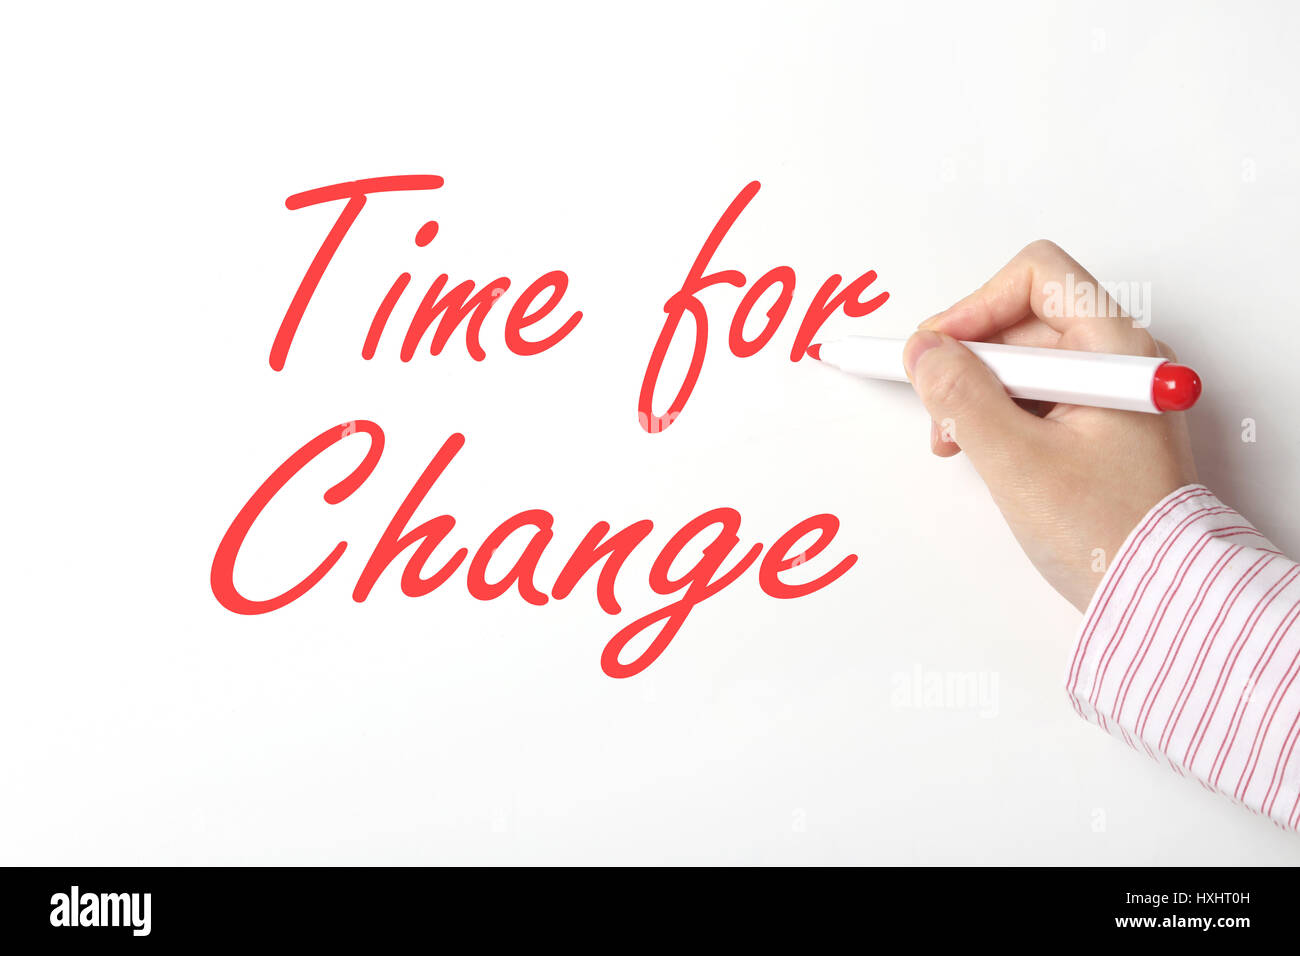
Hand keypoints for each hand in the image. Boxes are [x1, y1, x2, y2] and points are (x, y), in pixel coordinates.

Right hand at [904, 240, 1197, 611]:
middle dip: (967, 359)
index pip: (1038, 277)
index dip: (976, 306)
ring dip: (975, 392)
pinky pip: (1036, 396)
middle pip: (1023, 319)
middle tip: (936, 406)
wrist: (1156, 598)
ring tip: (954, 441)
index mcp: (1117, 351)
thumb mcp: (1016, 461)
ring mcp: (1111, 393)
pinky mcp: (1098, 425)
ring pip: (1023, 361)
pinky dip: (997, 415)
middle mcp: (1120, 361)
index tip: (937, 351)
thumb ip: (960, 397)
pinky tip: (980, 452)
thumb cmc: (1111, 534)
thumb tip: (924, 352)